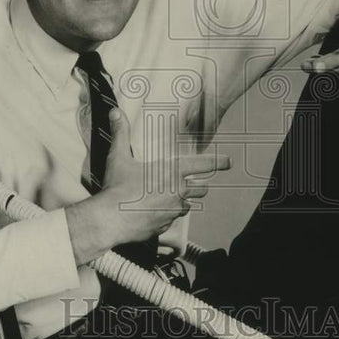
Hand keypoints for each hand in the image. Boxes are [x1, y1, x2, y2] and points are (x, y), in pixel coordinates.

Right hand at [66, 108, 230, 263]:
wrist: (110, 220)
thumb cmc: (117, 187)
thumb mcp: (118, 157)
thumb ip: (121, 133)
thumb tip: (115, 111)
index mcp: (172, 172)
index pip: (205, 165)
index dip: (219, 162)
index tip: (228, 161)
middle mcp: (178, 192)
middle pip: (201, 189)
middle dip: (199, 185)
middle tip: (190, 183)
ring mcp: (173, 211)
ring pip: (187, 206)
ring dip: (181, 201)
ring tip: (166, 197)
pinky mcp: (165, 227)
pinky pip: (171, 220)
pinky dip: (166, 216)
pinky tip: (151, 211)